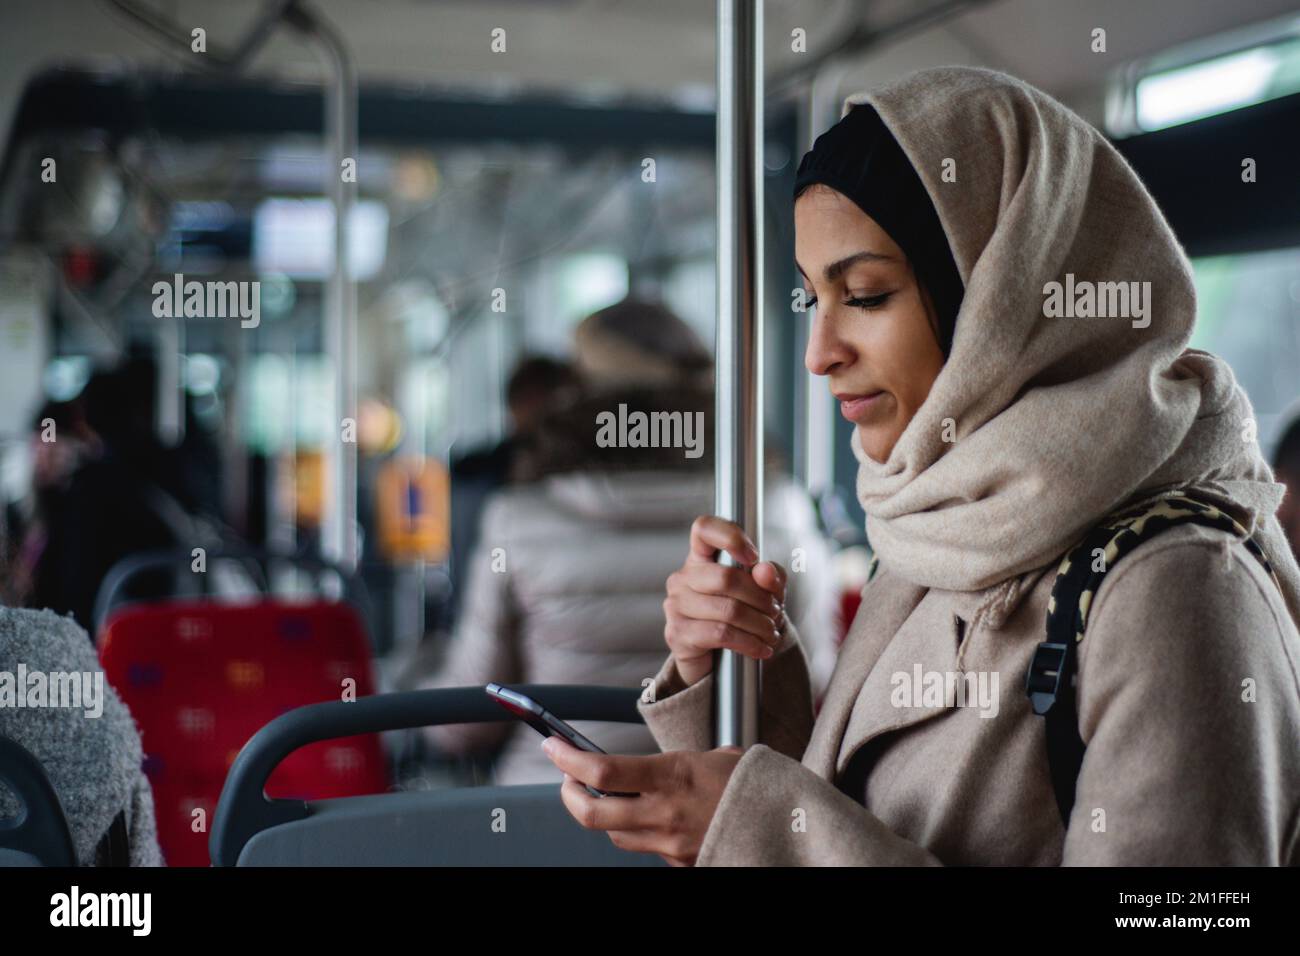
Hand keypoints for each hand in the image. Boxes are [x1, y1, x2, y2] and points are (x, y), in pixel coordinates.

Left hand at [542, 736, 743, 865]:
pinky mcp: (680, 862)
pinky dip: (636, 830)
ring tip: (604, 794)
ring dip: (601, 813)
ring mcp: (671, 844)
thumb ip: (674, 763)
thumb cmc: (756, 784)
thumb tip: (645, 765)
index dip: (568, 760)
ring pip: (614, 834)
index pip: (602, 771)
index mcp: (674, 776)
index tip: (554, 747)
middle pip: (592, 813)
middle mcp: (666, 813)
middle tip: (568, 778)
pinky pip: (644, 847)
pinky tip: (645, 814)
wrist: (790, 826)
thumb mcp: (715, 756)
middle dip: (570, 794)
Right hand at [663, 516, 787, 686]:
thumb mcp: (763, 593)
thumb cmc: (739, 618)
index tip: (752, 557)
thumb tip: (764, 571)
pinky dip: (749, 643)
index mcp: (700, 558)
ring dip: (760, 625)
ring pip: (728, 610)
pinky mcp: (678, 633)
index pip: (704, 528)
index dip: (730, 536)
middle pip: (726, 577)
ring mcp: (676, 605)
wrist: (716, 662)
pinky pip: (721, 634)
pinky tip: (760, 648)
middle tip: (775, 612)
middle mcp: (683, 578)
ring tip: (771, 633)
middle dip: (760, 598)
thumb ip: (770, 577)